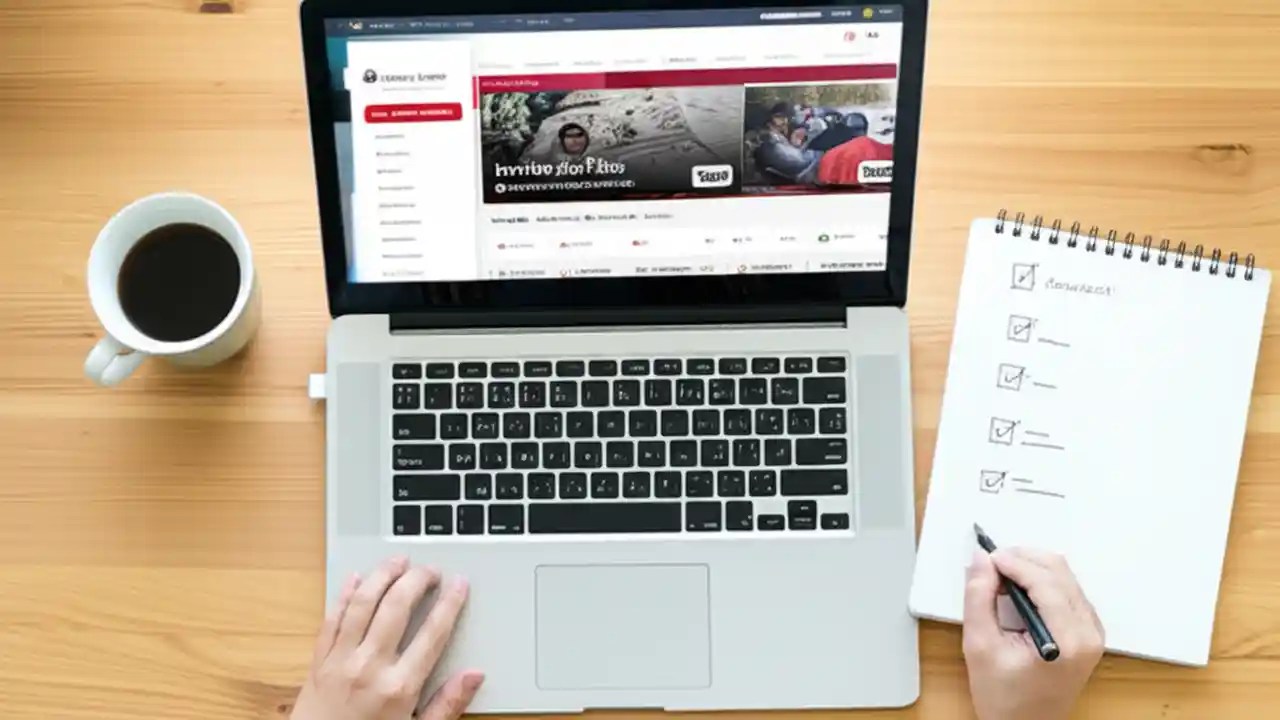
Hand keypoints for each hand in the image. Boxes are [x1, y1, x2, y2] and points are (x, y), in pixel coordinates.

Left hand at [291, 556, 483, 719]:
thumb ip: (448, 704)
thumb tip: (475, 675)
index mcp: (400, 688)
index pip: (433, 633)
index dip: (450, 603)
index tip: (459, 584)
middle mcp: (369, 668)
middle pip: (397, 606)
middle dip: (417, 579)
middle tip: (431, 570)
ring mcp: (340, 662)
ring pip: (362, 603)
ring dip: (381, 575)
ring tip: (398, 561)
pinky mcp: (318, 662)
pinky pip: (331, 618)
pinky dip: (344, 595)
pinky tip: (356, 579)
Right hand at [962, 548, 1103, 719]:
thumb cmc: (1003, 698)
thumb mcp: (980, 646)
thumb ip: (978, 598)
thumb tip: (981, 560)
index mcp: (1068, 641)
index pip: (1045, 583)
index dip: (1014, 562)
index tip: (987, 557)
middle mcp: (1089, 633)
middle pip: (1059, 572)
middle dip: (1022, 559)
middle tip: (991, 563)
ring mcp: (1092, 632)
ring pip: (1065, 576)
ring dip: (1031, 568)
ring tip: (1000, 577)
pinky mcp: (1088, 632)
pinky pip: (1068, 591)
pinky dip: (1042, 581)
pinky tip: (1019, 590)